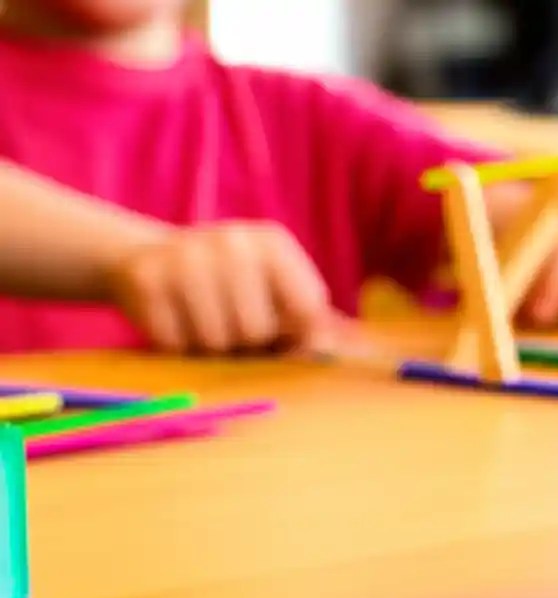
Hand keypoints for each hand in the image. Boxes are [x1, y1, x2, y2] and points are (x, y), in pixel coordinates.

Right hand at [106, 221, 332, 354]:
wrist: (150, 257)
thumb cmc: (232, 285)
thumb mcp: (277, 287)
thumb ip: (317, 320)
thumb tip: (365, 350)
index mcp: (273, 242)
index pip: (306, 309)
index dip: (298, 336)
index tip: (285, 335)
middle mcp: (232, 241)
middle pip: (257, 331)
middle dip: (248, 342)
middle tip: (235, 324)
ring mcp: (186, 257)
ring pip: (216, 341)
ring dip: (212, 346)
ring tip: (206, 320)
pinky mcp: (147, 279)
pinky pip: (176, 343)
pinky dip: (178, 344)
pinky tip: (177, 318)